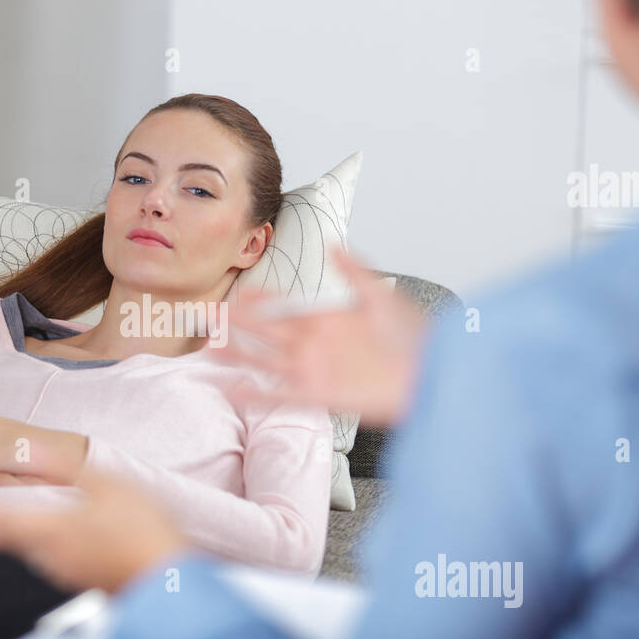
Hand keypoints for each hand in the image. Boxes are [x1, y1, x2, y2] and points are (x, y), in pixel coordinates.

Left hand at [0, 464, 190, 593]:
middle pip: (7, 537)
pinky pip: (51, 559)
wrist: (165, 581)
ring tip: (19, 516)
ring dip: (20, 532)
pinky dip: (45, 545)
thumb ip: (65, 467)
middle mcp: (48, 554)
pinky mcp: (78, 580)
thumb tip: (31, 450)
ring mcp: (62, 571)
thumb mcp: (107, 485)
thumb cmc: (141, 531)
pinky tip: (62, 536)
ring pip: (30, 549)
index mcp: (50, 528)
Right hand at [212, 245, 426, 426]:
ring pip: (266, 361)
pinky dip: (256, 393)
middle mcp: (314, 344)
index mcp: (325, 318)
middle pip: (265, 332)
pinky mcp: (320, 395)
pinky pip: (281, 394)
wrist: (431, 376)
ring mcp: (314, 370)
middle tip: (208, 317)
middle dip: (236, 325)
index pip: (282, 306)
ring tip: (210, 349)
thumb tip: (332, 243)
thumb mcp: (382, 297)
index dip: (260, 300)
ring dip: (238, 355)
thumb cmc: (413, 338)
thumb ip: (355, 272)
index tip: (238, 292)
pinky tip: (233, 388)